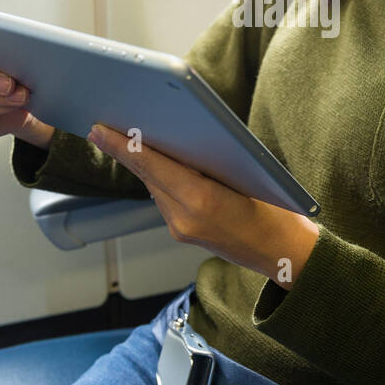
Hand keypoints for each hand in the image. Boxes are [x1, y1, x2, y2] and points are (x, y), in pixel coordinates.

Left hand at [87, 123, 318, 286]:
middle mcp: (185, 218)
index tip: (100, 131)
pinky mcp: (182, 233)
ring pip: (154, 188)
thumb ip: (209, 162)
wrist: (284, 255)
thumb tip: (179, 141)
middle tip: (101, 130)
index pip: (153, 166)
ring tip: (126, 141)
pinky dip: (159, 180)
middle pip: (147, 176)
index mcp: (202, 200)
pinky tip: (156, 166)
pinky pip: (163, 199)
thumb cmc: (276, 211)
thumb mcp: (247, 177)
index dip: (124, 147)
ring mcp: (181, 229)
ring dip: (142, 166)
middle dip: (126, 152)